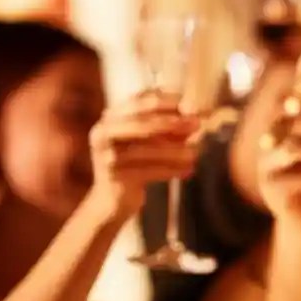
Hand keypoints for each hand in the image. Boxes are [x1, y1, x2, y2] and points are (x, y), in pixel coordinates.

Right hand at [87, 92, 200, 218]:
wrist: (116, 199)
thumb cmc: (139, 163)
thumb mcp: (154, 140)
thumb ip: (171, 126)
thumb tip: (196, 117)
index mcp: (111, 118)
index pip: (140, 101)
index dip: (168, 102)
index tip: (193, 107)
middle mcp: (103, 133)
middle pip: (141, 123)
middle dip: (172, 123)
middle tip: (197, 124)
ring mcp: (106, 156)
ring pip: (146, 150)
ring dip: (174, 151)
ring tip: (195, 154)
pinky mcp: (114, 177)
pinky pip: (147, 171)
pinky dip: (170, 170)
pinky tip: (189, 170)